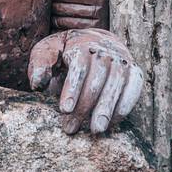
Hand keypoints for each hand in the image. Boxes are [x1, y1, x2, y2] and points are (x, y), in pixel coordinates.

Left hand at [28, 28, 142, 134]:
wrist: (96, 40)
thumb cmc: (66, 51)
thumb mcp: (48, 51)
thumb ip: (40, 65)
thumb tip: (37, 84)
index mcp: (82, 45)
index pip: (78, 68)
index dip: (72, 89)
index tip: (64, 110)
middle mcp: (105, 51)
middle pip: (97, 80)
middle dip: (84, 107)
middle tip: (71, 128)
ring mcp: (122, 61)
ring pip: (116, 86)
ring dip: (106, 110)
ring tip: (96, 131)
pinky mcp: (134, 72)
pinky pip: (134, 88)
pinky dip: (125, 105)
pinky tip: (114, 122)